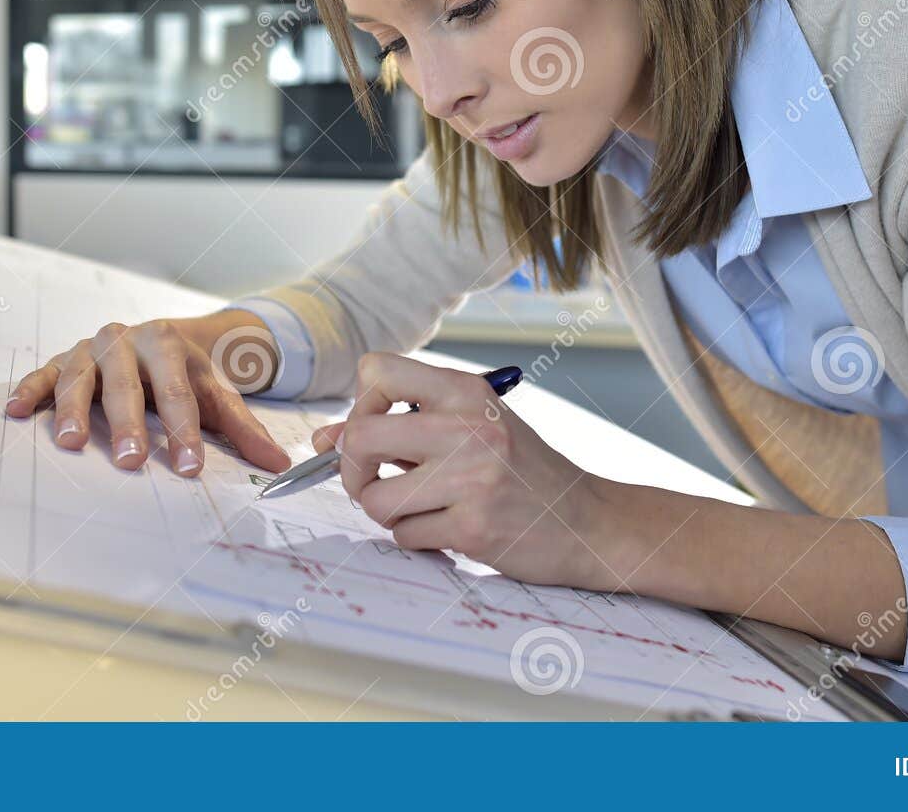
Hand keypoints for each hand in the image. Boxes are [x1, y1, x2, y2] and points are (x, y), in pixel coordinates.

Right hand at [5, 311, 291, 476]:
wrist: (161, 337)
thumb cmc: (186, 375)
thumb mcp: (217, 394)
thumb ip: (244, 430)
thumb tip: (280, 465)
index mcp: (169, 347)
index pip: (179, 395)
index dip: (185, 432)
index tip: (190, 467)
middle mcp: (127, 342)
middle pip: (128, 388)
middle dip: (130, 424)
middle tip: (133, 459)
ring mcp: (92, 349)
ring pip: (81, 379)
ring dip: (72, 410)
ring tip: (68, 442)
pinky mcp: (63, 359)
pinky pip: (43, 374)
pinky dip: (28, 391)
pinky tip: (13, 412)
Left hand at [310, 353, 603, 586]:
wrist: (586, 519)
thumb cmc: (520, 468)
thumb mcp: (470, 426)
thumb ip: (400, 425)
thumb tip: (321, 440)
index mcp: (466, 390)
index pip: (376, 370)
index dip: (360, 404)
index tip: (377, 429)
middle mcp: (469, 427)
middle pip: (359, 437)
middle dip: (351, 467)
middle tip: (373, 479)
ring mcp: (472, 478)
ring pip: (374, 498)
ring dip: (385, 511)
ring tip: (419, 507)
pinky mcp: (473, 528)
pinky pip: (404, 536)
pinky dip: (417, 538)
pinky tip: (448, 528)